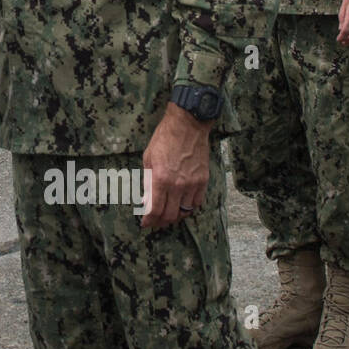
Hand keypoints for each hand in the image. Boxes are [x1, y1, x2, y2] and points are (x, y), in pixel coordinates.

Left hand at [140, 104, 209, 228]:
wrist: (188, 125)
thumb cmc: (164, 139)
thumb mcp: (148, 159)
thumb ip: (147, 182)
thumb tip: (146, 200)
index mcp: (161, 179)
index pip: (155, 209)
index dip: (149, 220)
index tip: (144, 223)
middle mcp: (178, 185)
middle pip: (170, 215)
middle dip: (160, 222)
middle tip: (154, 222)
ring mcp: (193, 184)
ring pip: (185, 211)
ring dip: (175, 216)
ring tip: (168, 215)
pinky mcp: (204, 180)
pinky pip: (197, 202)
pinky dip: (189, 208)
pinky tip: (182, 206)